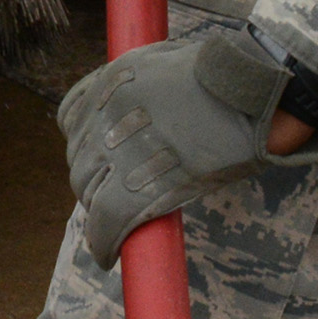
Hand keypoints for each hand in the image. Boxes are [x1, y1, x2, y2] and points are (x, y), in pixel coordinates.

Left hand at [56, 23, 314, 265]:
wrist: (246, 94)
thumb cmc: (223, 78)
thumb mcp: (165, 62)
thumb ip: (140, 82)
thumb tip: (142, 107)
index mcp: (111, 82)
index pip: (71, 118)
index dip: (84, 142)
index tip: (98, 157)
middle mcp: (106, 116)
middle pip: (80, 160)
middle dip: (93, 179)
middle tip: (114, 193)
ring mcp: (119, 153)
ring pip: (89, 193)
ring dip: (98, 211)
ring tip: (113, 226)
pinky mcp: (138, 188)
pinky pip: (107, 222)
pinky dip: (102, 243)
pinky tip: (106, 257)